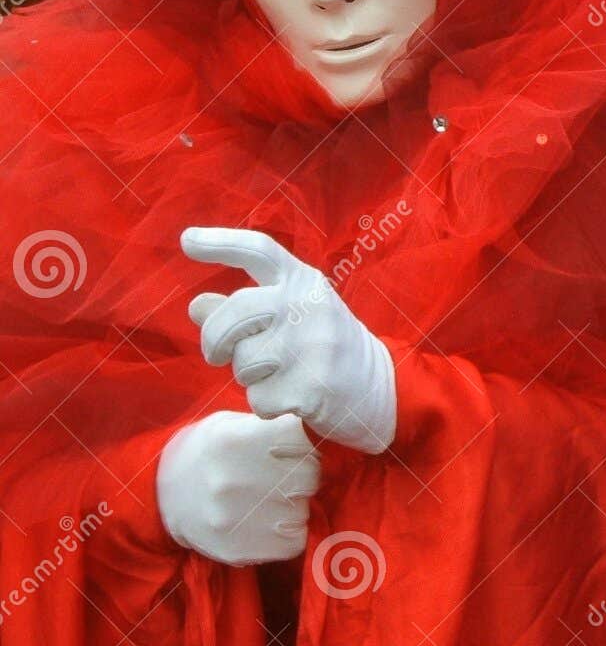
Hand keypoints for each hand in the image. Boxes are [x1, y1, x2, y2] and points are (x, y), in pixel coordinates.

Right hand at [157, 411, 319, 565]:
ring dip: (296, 505)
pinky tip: (271, 522)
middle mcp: (235, 480)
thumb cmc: (209, 451)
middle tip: (285, 476)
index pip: (305, 441)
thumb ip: (270, 423)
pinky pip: (293, 542)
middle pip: (309, 477)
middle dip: (304, 475)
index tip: (294, 449)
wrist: (161, 495)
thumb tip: (315, 428)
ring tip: (272, 499)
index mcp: (235, 440)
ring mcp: (235, 519)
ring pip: (303, 511)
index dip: (305, 445)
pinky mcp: (238, 550)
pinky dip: (290, 533)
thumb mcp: (231, 423)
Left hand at [181, 227, 396, 453]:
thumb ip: (245, 308)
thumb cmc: (324, 345)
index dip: (221, 242)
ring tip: (280, 375)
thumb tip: (195, 305)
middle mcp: (309, 305)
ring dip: (249, 378)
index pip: (260, 251)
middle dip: (214, 339)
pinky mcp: (312, 386)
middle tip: (217, 354)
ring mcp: (312, 345)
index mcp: (304, 282)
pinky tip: (293, 398)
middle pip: (233, 312)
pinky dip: (267, 405)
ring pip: (242, 363)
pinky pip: (259, 399)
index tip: (187, 240)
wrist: (378, 389)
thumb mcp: (291, 316)